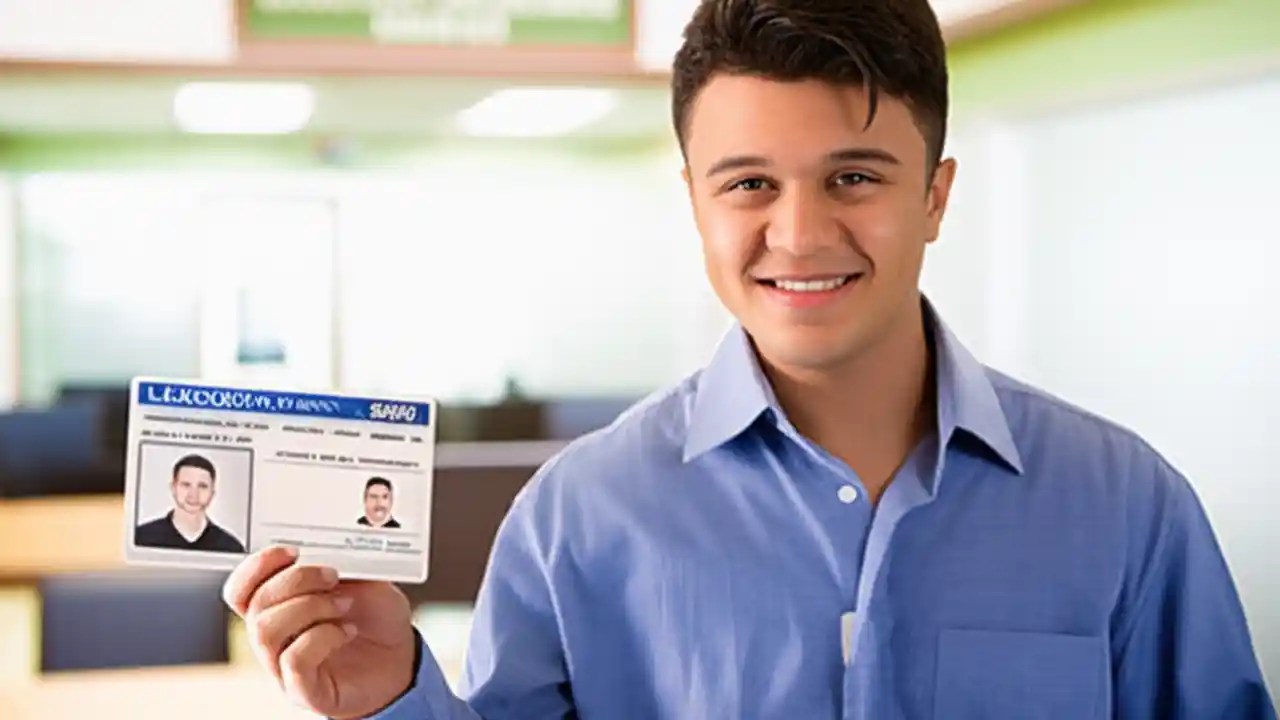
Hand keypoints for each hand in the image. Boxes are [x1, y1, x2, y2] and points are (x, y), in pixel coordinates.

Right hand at [223, 547, 416, 718]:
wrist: (401, 657)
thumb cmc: (376, 619)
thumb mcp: (361, 577)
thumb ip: (336, 562)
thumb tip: (319, 548)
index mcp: (278, 607)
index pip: (241, 589)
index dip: (256, 566)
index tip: (291, 551)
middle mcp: (275, 638)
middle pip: (254, 605)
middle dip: (295, 580)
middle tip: (332, 575)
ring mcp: (284, 667)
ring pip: (266, 631)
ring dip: (309, 607)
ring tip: (344, 604)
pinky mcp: (303, 690)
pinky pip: (293, 660)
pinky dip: (322, 637)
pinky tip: (346, 631)